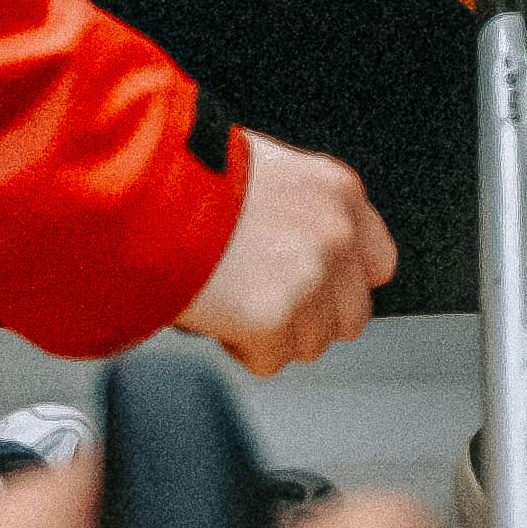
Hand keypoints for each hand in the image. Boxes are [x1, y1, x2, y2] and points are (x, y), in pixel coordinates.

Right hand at [173, 135, 396, 374]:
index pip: (378, 262)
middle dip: (310, 318)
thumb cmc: (190, 173)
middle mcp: (335, 236)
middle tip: (266, 300)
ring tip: (233, 298)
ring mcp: (309, 281)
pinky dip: (242, 347)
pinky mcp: (275, 319)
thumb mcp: (266, 168)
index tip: (319, 288)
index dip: (342, 283)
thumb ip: (299, 210)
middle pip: (351, 315)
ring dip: (273, 334)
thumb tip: (300, 248)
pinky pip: (270, 360)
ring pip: (310, 343)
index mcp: (338, 192)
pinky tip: (219, 312)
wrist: (148, 190)